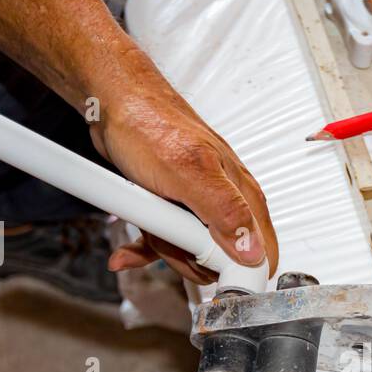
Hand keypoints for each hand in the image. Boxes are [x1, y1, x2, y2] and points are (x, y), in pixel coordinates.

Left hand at [92, 77, 278, 285]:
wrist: (112, 102)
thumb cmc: (149, 124)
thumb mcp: (188, 172)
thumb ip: (225, 211)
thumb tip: (252, 249)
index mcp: (242, 193)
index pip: (259, 254)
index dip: (231, 269)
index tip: (200, 261)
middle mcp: (228, 201)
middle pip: (220, 261)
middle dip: (188, 259)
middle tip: (168, 234)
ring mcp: (201, 205)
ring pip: (190, 253)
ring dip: (163, 249)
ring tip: (148, 222)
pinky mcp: (177, 207)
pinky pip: (168, 242)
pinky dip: (147, 247)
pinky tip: (131, 247)